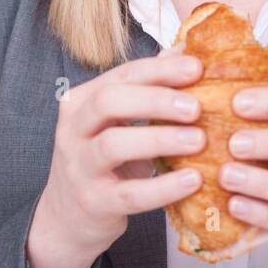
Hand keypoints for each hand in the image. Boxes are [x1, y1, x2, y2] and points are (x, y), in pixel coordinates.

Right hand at [27, 49, 206, 267]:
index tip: (197, 69)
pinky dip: (164, 187)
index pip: (121, 75)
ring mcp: (79, 168)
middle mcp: (72, 130)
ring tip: (199, 140)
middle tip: (196, 107)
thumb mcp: (116, 123)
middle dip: (156, 100)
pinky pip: (130, 194)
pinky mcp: (93, 203)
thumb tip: (184, 51)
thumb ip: (146, 89)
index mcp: (81, 102)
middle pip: (109, 102)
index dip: (160, 70)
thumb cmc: (104, 161)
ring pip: (114, 145)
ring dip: (160, 139)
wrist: (68, 217)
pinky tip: (193, 180)